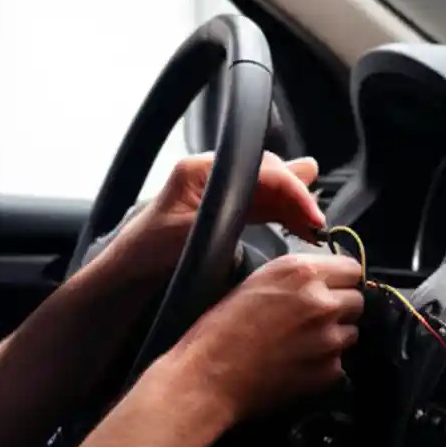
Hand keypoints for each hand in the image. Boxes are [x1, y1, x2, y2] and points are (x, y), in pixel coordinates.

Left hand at [113, 151, 326, 278]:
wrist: (127, 278)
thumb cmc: (149, 252)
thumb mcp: (194, 231)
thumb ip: (239, 207)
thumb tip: (278, 196)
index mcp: (200, 169)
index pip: (260, 168)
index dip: (291, 190)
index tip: (312, 217)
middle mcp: (211, 175)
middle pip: (268, 175)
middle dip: (297, 197)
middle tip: (318, 225)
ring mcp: (218, 193)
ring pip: (269, 191)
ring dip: (294, 208)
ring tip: (314, 229)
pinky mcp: (223, 212)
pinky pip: (262, 207)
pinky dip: (283, 218)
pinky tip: (299, 229)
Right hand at [160, 252, 364, 421]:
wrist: (209, 375)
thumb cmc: (222, 328)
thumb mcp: (257, 282)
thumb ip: (296, 277)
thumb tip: (324, 280)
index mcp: (301, 272)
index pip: (352, 268)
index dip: (341, 280)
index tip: (332, 288)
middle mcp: (322, 301)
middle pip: (358, 300)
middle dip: (341, 307)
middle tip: (313, 318)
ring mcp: (329, 339)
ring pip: (352, 332)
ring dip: (335, 336)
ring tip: (302, 343)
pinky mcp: (329, 371)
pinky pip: (340, 363)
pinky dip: (325, 364)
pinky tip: (298, 364)